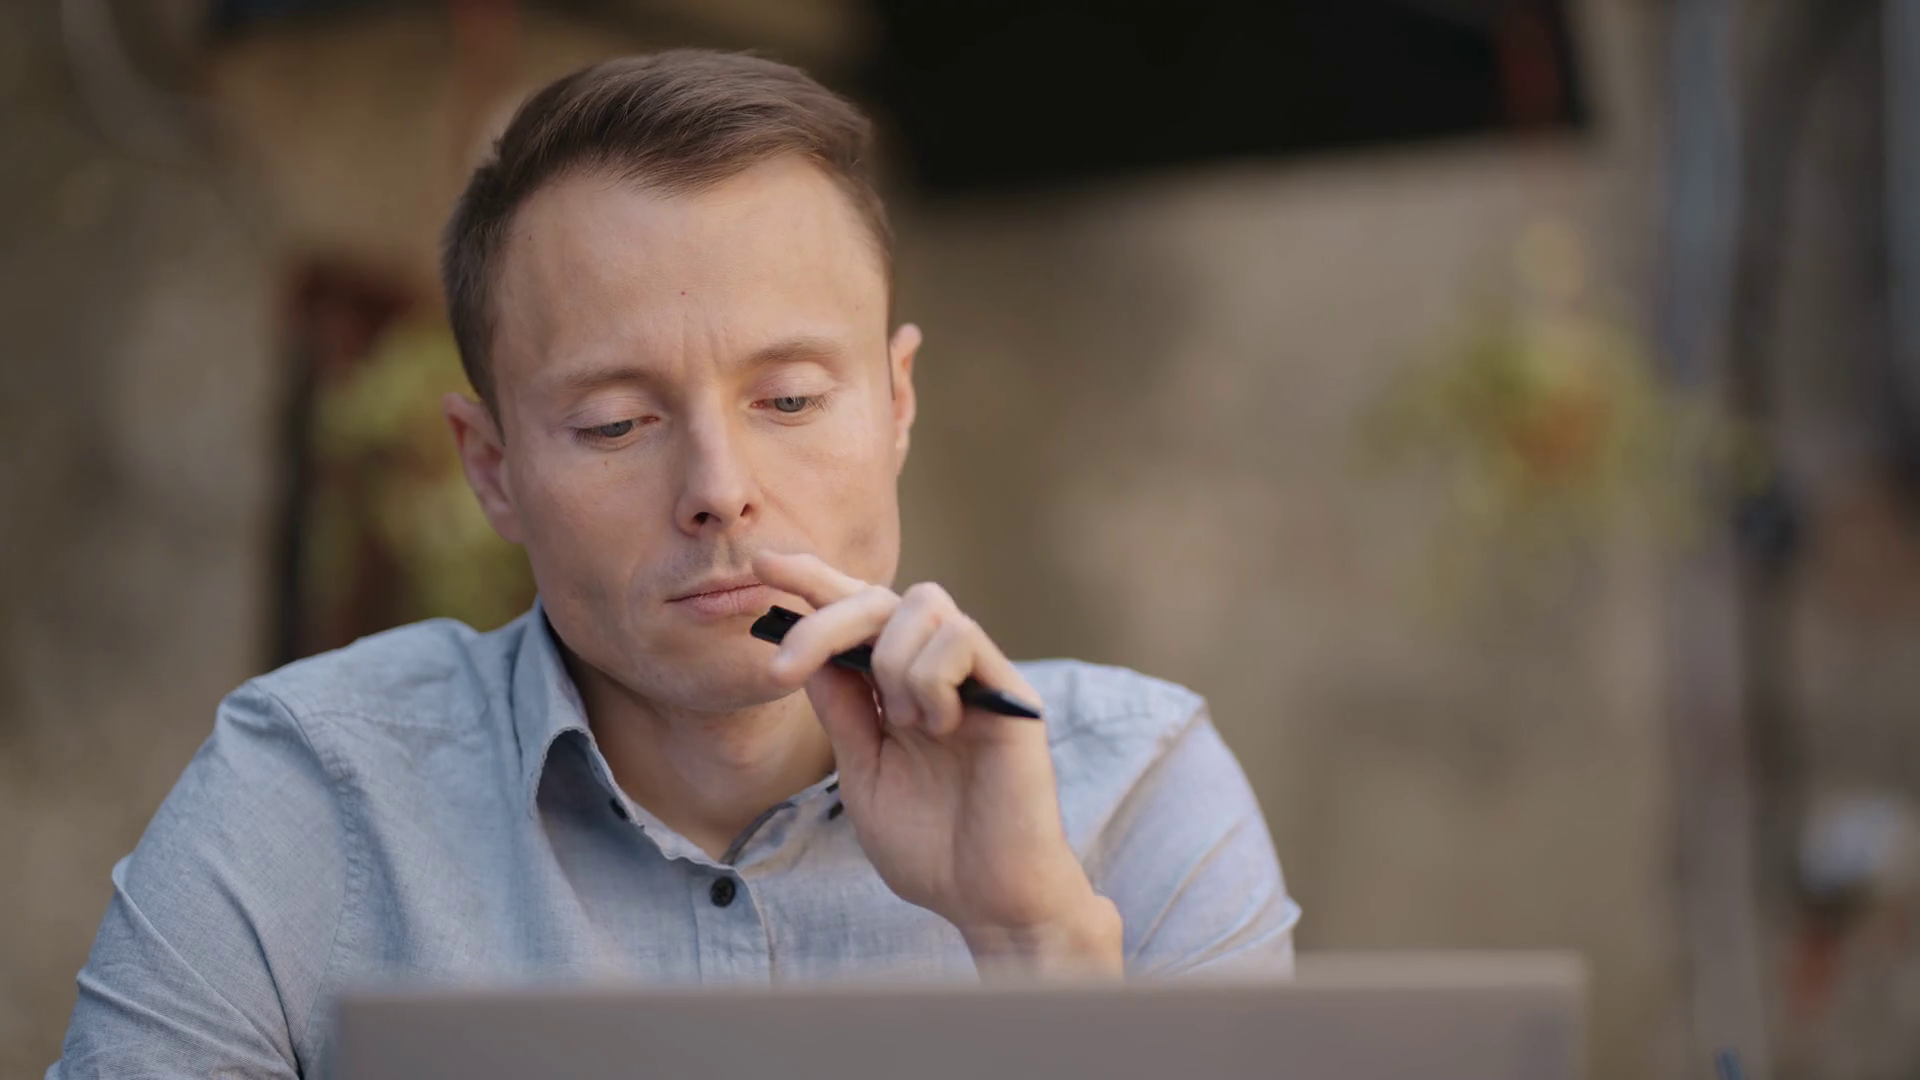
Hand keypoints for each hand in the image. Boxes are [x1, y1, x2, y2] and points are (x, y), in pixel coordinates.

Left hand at [752, 551, 1122, 977]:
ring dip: (889, 662)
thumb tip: (807, 653)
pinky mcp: (1010, 694)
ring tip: (903, 723)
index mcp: (897, 690)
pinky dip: (932, 676)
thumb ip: (842, 711)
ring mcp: (976, 679)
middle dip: (821, 618)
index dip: (814, 581)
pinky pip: (962, 638)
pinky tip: (938, 725)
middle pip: (881, 597)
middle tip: (780, 670)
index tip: (762, 564)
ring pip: (924, 605)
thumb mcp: (862, 773)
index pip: (857, 615)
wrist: (987, 899)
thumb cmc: (931, 848)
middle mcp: (938, 673)